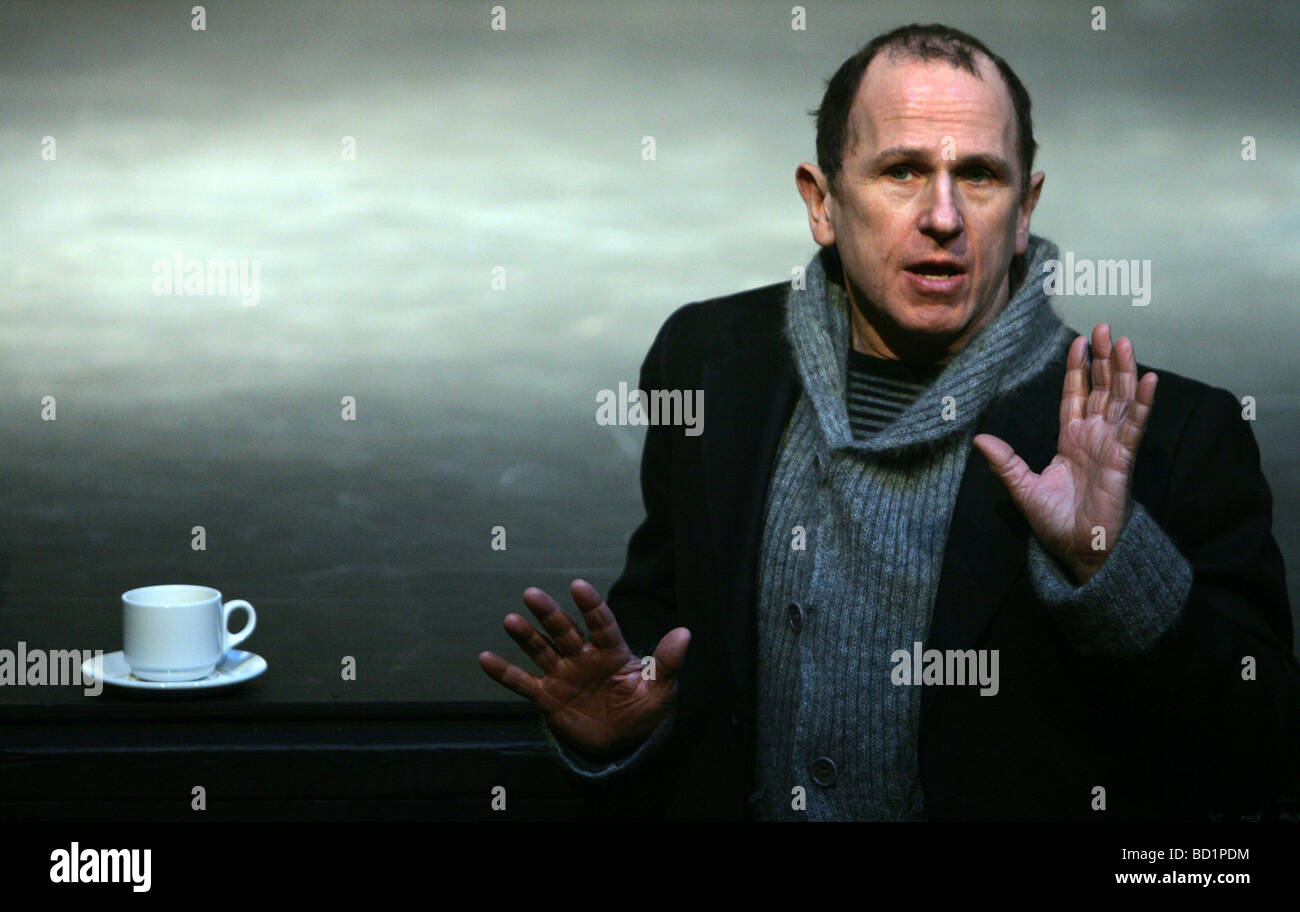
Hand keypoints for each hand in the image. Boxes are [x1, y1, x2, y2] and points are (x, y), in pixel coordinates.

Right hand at [478, 579, 690, 761]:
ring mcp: (563, 675)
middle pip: (564, 630)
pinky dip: (504, 672)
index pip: (600, 623)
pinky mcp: (547, 697)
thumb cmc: (644, 710)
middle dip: (549, 613)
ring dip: (525, 636)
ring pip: (541, 650)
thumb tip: (685, 632)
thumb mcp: (661, 690)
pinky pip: (522, 683)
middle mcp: (583, 656)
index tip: (578, 586)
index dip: (590, 605)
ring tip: (510, 620)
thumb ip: (668, 662)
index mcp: (611, 651)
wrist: (624, 742)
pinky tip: (485, 658)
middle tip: (532, 593)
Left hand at [973, 323, 1156, 584]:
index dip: (1078, 369)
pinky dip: (1142, 403)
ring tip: (1124, 342)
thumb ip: (1005, 462)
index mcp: (1071, 439)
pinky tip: (1150, 380)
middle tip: (1103, 327)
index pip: (1075, 395)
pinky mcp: (1123, 458)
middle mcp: (1094, 436)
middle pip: (1101, 388)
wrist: (1078, 548)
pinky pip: (1135, 426)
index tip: (1078, 342)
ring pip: (1120, 400)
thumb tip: (978, 440)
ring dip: (1124, 371)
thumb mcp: (1023, 488)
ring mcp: (1111, 445)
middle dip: (1102, 359)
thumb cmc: (1056, 521)